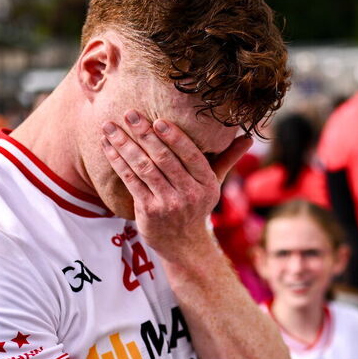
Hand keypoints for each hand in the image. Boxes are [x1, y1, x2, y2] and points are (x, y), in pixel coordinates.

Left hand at [99, 112, 252, 259]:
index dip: (174, 138)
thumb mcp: (214, 183)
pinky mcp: (149, 211)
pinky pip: (131, 182)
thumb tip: (248, 138)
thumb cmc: (197, 205)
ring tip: (110, 127)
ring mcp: (168, 204)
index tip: (158, 120)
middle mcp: (190, 194)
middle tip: (129, 113)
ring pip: (144, 168)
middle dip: (144, 134)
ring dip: (125, 146)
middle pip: (164, 159)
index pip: (190, 156)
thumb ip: (227, 158)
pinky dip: (118, 163)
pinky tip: (108, 147)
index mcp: (207, 183)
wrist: (184, 245)